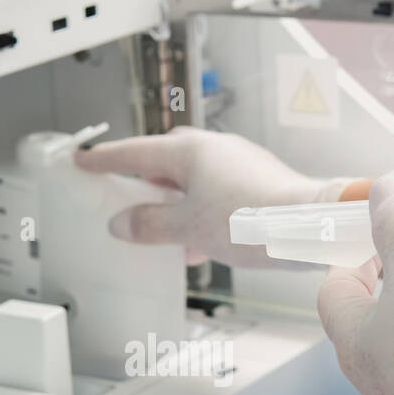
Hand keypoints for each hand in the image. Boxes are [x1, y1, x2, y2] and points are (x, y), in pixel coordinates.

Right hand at [73, 126, 351, 266]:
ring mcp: (238, 165)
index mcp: (190, 151)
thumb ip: (150, 226)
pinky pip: (214, 194)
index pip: (135, 152)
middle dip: (142, 179)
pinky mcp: (257, 184)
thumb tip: (123, 223)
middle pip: (165, 161)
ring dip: (172, 202)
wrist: (310, 227)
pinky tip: (196, 244)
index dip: (105, 159)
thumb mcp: (188, 228)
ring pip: (192, 180)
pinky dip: (197, 213)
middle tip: (121, 194)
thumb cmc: (253, 219)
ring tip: (157, 228)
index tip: (83, 159)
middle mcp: (214, 150)